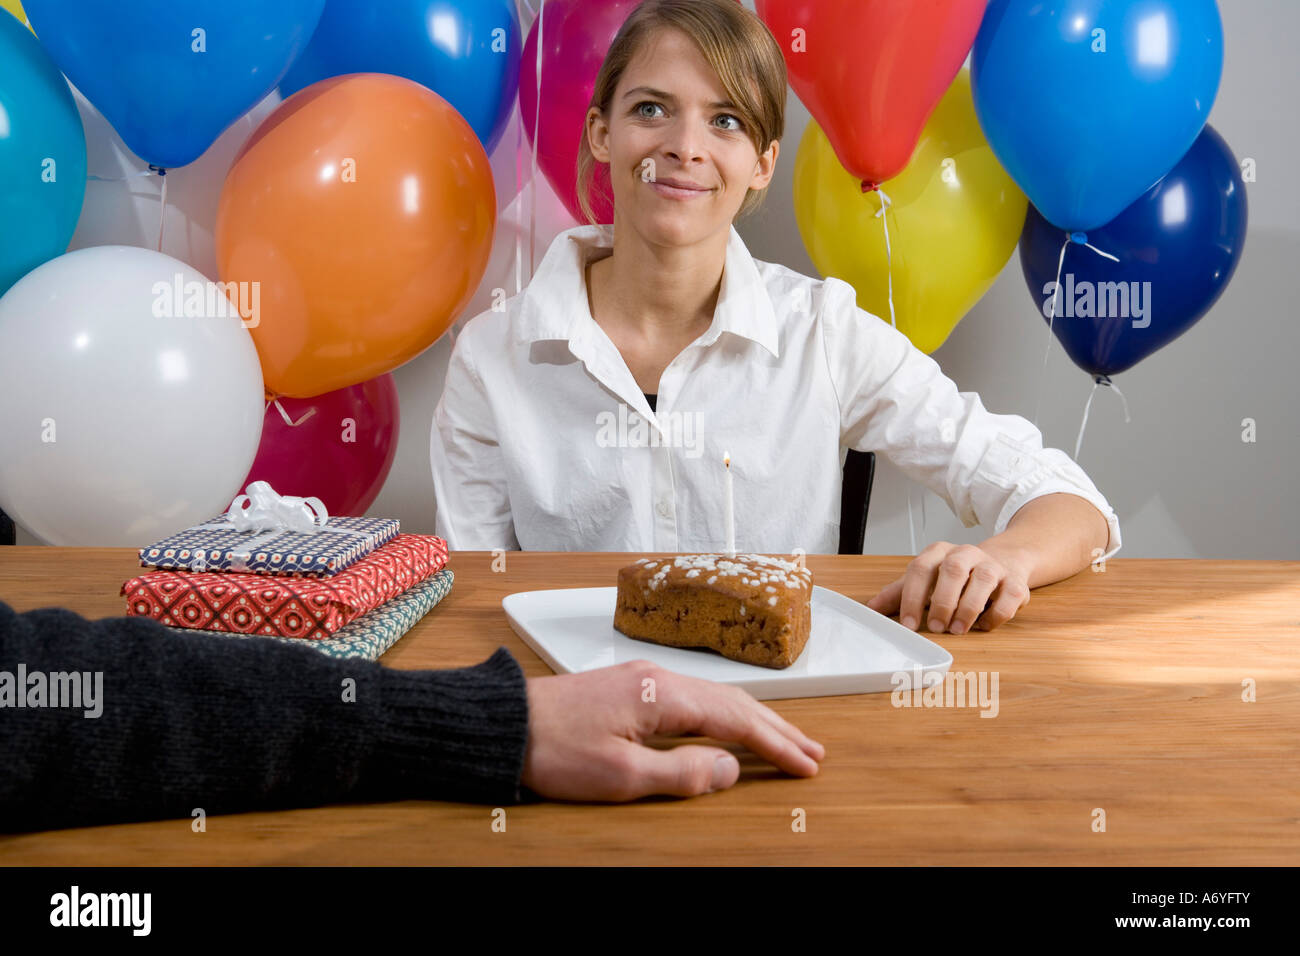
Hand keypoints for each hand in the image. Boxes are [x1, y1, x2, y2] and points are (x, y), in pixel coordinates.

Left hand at [521, 660, 824, 800]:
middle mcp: (660, 678)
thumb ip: (682, 773)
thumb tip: (730, 769)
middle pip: (735, 703)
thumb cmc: (555, 748)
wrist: (504, 723)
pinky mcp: (631, 687)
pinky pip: (695, 698)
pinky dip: (724, 715)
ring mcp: (645, 679)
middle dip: (777, 729)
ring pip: (716, 698)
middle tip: (813, 752)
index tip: (807, 764)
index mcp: (664, 695)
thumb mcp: (621, 774)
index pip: (737, 720)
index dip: (776, 744)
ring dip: (754, 720)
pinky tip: (729, 726)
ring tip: (784, 740)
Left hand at [865, 541, 1030, 634]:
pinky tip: (984, 625)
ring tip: (958, 630)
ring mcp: (993, 566)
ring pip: (984, 579)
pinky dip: (997, 614)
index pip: (920, 569)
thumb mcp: (926, 582)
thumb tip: (870, 609)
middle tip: (936, 627)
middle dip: (943, 600)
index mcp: (939, 552)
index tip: (908, 625)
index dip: (912, 597)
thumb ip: (899, 593)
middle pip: (953, 569)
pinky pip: (1010, 596)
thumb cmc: (956, 577)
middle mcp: (966, 553)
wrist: (1004, 562)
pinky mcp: (1016, 581)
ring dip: (969, 607)